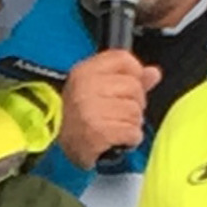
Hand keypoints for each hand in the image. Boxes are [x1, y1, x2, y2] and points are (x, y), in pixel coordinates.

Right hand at [58, 51, 160, 167]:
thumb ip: (128, 78)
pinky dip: (130, 139)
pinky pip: (132, 132)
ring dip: (132, 124)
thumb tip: (153, 73)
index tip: (127, 88)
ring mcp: (90, 111)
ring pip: (135, 112)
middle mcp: (85, 88)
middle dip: (134, 104)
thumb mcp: (96, 89)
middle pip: (134, 87)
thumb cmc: (77, 117)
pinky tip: (117, 139)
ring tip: (114, 127)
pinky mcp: (98, 133)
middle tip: (118, 114)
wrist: (53, 145)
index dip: (134, 73)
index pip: (123, 60)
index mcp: (84, 72)